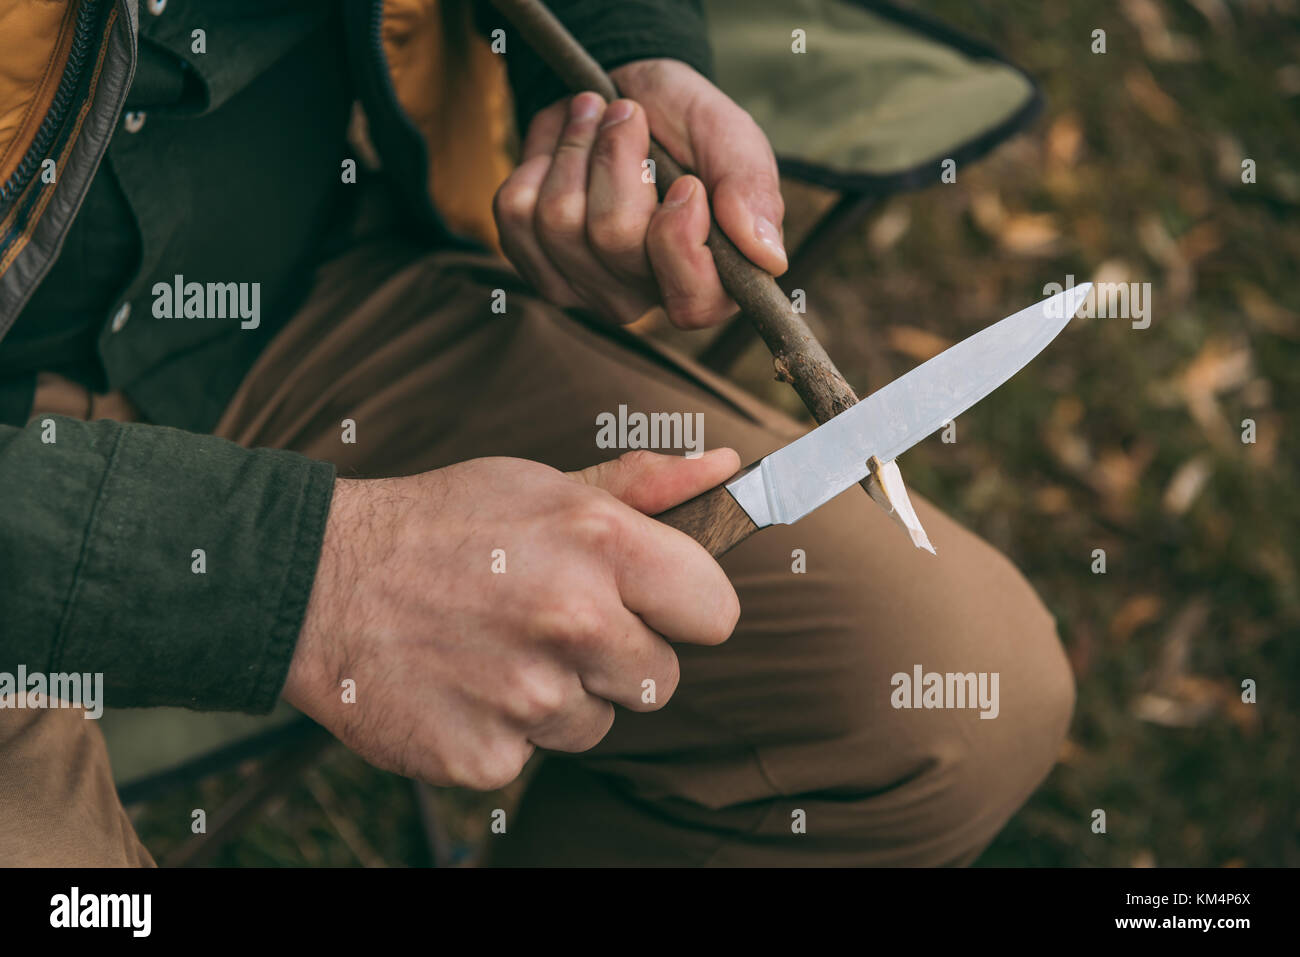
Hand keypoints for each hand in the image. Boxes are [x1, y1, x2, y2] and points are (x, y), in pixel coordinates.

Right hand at [283, 449, 741, 789]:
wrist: (319, 582)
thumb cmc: (443, 524)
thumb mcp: (541, 484)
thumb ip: (641, 487)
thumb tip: (727, 468)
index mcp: (601, 545)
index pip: (715, 613)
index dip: (686, 610)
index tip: (653, 605)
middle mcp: (574, 622)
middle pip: (661, 681)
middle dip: (619, 658)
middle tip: (553, 623)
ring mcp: (528, 699)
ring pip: (596, 724)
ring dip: (559, 698)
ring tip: (498, 649)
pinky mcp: (484, 757)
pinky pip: (531, 758)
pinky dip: (502, 732)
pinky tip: (463, 685)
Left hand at [493, 58, 785, 327]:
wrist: (627, 95)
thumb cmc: (689, 126)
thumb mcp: (733, 140)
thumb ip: (751, 192)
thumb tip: (768, 257)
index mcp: (710, 284)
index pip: (691, 301)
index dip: (678, 238)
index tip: (686, 181)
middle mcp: (644, 297)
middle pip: (612, 238)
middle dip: (616, 156)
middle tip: (628, 114)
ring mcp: (582, 287)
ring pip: (558, 219)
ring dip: (575, 147)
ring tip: (596, 117)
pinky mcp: (534, 262)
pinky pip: (515, 208)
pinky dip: (538, 155)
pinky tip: (563, 144)